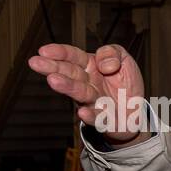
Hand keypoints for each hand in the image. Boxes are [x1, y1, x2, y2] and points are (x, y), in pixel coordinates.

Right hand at [27, 43, 145, 143]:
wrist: (136, 110)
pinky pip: (97, 118)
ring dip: (67, 87)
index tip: (44, 50)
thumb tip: (104, 64)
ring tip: (54, 80)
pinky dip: (90, 116)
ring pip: (80, 94)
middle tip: (35, 62)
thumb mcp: (124, 60)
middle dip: (53, 67)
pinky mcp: (104, 119)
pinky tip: (83, 112)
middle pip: (69, 74)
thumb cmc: (124, 83)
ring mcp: (93, 102)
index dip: (60, 52)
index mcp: (89, 66)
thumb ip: (113, 53)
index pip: (72, 56)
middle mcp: (87, 83)